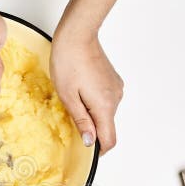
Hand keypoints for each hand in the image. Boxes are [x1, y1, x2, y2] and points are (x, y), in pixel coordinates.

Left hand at [50, 29, 123, 153]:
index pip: (110, 139)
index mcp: (105, 105)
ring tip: (73, 98)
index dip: (99, 150)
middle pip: (107, 125)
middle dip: (91, 128)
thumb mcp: (68, 96)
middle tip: (69, 117)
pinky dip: (95, 102)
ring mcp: (116, 88)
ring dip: (91, 113)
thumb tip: (89, 142)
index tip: (86, 150)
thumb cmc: (68, 62)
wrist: (77, 35)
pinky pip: (106, 99)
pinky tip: (80, 90)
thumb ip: (81, 121)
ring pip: (105, 112)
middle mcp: (116, 98)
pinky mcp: (113, 80)